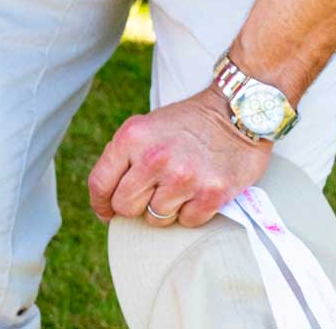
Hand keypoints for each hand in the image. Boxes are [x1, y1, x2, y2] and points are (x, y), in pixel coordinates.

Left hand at [87, 86, 270, 228]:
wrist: (235, 113)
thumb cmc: (187, 124)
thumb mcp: (146, 128)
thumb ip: (124, 158)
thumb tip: (107, 200)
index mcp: (132, 137)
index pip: (100, 183)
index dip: (100, 204)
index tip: (106, 212)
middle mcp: (154, 157)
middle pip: (124, 206)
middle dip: (135, 205)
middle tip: (152, 192)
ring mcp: (183, 177)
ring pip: (155, 218)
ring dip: (166, 208)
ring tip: (180, 185)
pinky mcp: (210, 194)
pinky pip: (186, 222)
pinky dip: (191, 212)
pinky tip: (199, 190)